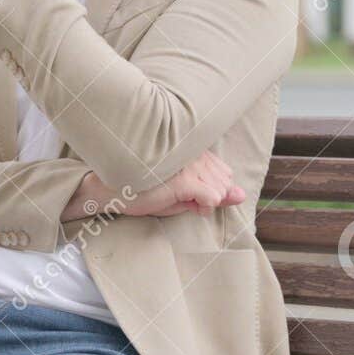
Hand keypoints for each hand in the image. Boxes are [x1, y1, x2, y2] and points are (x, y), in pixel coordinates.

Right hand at [64, 151, 244, 220]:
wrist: (112, 191)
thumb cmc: (144, 190)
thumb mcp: (182, 194)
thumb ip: (213, 193)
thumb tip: (242, 195)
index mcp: (192, 148)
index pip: (224, 172)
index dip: (211, 189)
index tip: (189, 193)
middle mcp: (193, 152)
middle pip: (225, 181)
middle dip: (210, 196)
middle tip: (183, 198)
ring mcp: (189, 164)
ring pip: (221, 190)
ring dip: (205, 202)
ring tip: (181, 200)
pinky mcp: (184, 179)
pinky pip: (212, 198)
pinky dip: (204, 207)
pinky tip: (187, 204)